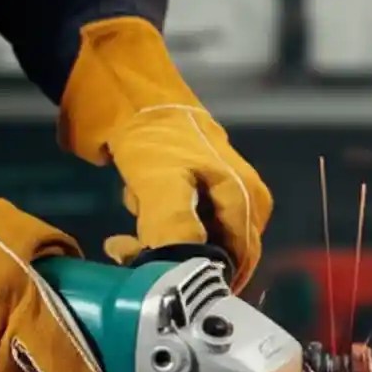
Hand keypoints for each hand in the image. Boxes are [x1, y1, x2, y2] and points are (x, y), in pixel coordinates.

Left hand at [58, 18, 271, 291]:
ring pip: (195, 244)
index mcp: (248, 201)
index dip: (198, 276)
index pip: (236, 264)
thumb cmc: (153, 136)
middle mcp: (245, 203)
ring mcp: (224, 198)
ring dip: (157, 246)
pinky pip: (183, 227)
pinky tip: (134, 212)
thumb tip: (186, 273)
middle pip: (215, 255)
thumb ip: (176, 230)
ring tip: (123, 239)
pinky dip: (155, 229)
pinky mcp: (201, 193)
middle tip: (130, 255)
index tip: (158, 279)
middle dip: (172, 260)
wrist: (132, 92)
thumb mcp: (162, 184)